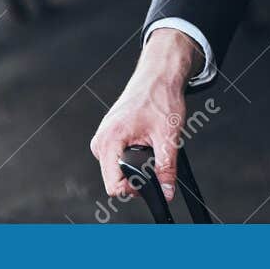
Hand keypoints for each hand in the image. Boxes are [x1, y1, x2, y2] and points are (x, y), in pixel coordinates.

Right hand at [89, 28, 198, 199]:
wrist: (158, 76)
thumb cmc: (160, 97)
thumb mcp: (168, 137)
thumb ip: (167, 169)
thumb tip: (166, 192)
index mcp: (110, 140)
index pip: (113, 186)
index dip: (134, 189)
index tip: (150, 182)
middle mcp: (101, 140)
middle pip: (115, 180)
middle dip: (137, 176)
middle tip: (154, 154)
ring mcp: (103, 138)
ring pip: (117, 170)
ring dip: (135, 165)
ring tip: (149, 143)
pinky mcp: (109, 136)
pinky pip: (117, 159)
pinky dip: (132, 156)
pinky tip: (143, 141)